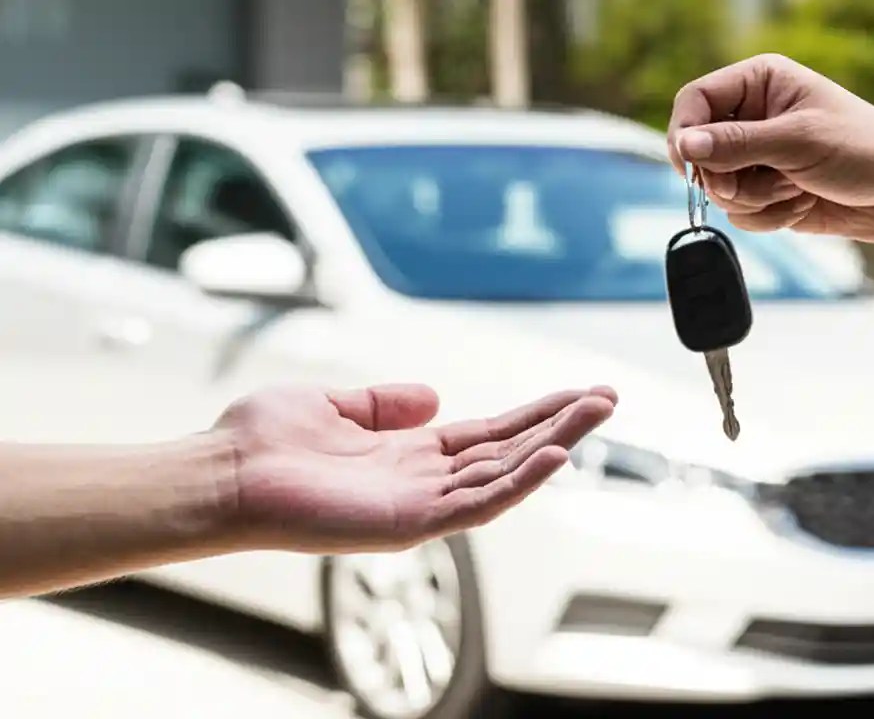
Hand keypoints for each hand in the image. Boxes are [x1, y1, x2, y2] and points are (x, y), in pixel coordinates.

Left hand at [213, 384, 616, 552]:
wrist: (223, 474)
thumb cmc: (262, 440)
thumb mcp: (331, 402)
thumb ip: (383, 400)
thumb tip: (433, 395)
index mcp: (409, 452)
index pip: (489, 433)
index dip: (534, 413)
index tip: (578, 392)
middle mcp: (424, 480)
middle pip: (509, 450)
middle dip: (561, 424)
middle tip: (609, 397)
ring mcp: (421, 504)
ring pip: (506, 475)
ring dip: (555, 445)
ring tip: (596, 413)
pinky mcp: (411, 523)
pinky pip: (479, 504)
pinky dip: (520, 482)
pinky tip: (555, 456)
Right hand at [668, 53, 873, 240]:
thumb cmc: (866, 149)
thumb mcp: (799, 141)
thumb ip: (737, 144)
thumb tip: (686, 145)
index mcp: (760, 82)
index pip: (695, 100)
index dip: (686, 133)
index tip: (693, 167)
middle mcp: (754, 117)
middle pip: (700, 152)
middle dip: (730, 177)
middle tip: (766, 182)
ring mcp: (759, 157)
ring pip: (719, 189)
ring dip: (756, 199)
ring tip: (798, 189)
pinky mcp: (768, 193)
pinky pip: (740, 213)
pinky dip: (768, 217)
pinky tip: (803, 203)